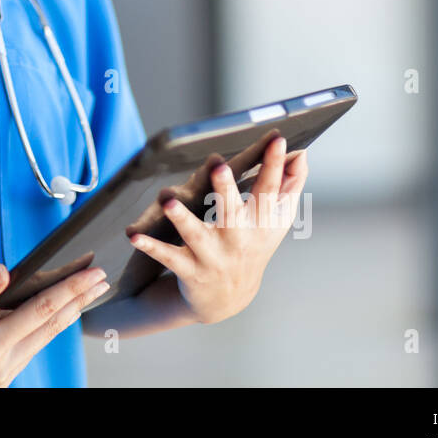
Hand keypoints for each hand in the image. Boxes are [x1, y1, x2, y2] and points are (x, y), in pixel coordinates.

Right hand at [0, 262, 110, 385]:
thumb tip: (6, 273)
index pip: (41, 312)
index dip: (70, 290)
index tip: (90, 275)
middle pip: (48, 330)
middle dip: (76, 302)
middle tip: (97, 281)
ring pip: (37, 345)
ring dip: (59, 319)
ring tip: (77, 296)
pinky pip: (20, 355)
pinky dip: (35, 334)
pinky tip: (40, 319)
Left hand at [127, 136, 307, 324]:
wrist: (228, 298)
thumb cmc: (252, 245)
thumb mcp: (274, 220)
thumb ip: (289, 185)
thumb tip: (303, 152)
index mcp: (260, 222)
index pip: (268, 189)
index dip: (273, 164)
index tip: (277, 139)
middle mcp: (238, 238)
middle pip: (231, 210)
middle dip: (225, 189)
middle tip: (218, 165)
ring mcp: (213, 256)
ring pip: (195, 234)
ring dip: (182, 219)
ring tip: (168, 200)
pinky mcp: (190, 270)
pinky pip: (168, 257)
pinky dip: (151, 247)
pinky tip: (134, 236)